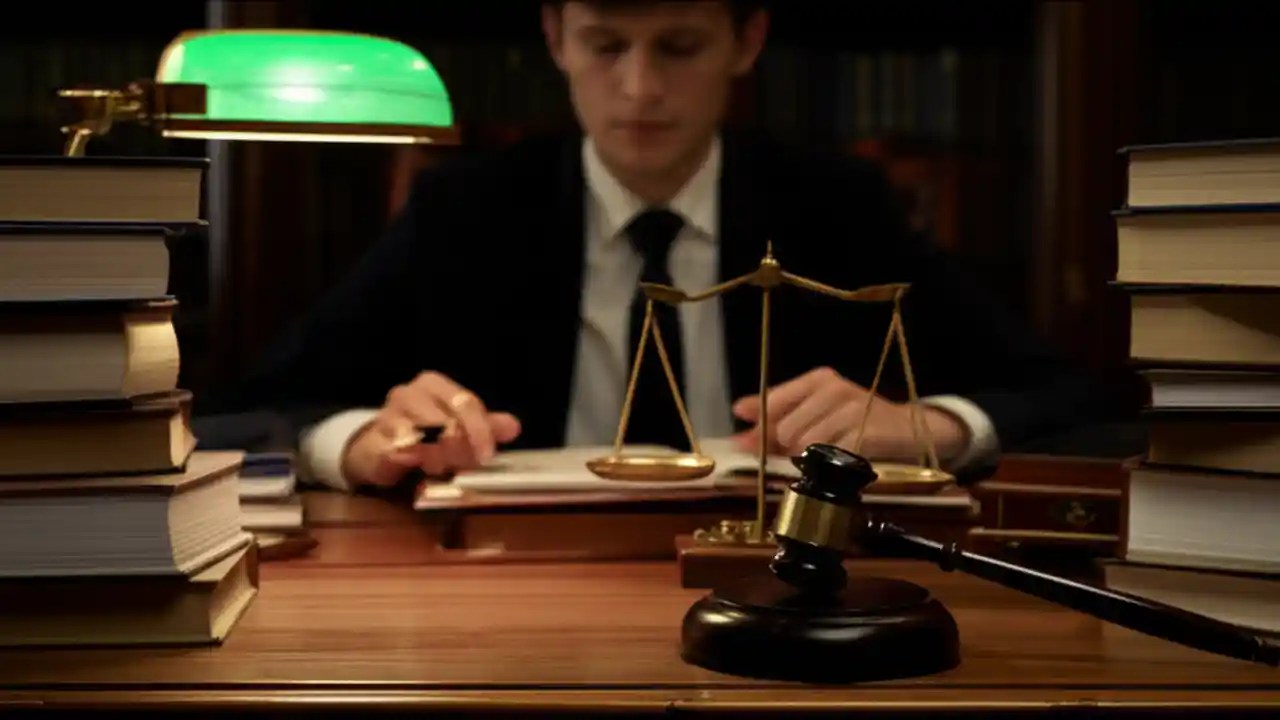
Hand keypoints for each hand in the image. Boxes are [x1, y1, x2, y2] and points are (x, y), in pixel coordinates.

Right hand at [341, 371, 521, 486]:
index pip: (464, 402)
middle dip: (460, 447)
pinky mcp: (371, 446)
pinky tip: (419, 472)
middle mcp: (407, 395)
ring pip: (420, 438)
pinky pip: (394, 455)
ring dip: (438, 458)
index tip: (487, 455)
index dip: (480, 430)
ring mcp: (385, 418)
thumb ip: (485, 426)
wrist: (377, 446)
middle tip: (467, 466)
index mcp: (432, 384)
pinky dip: (412, 466)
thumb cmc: (423, 430)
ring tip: (442, 469)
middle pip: (444, 421)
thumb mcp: (458, 425)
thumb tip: (513, 427)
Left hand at [731, 366, 966, 461]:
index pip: (773, 401)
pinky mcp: (866, 431)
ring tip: (826, 458)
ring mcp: (852, 408)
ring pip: (806, 444)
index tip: (743, 444)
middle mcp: (833, 387)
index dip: (757, 426)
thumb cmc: (858, 423)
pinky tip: (841, 462)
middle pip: (786, 429)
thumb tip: (738, 437)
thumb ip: (777, 423)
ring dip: (810, 459)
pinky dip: (830, 465)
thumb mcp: (818, 416)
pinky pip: (830, 455)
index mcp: (818, 379)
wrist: (910, 430)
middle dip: (788, 449)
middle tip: (804, 455)